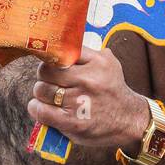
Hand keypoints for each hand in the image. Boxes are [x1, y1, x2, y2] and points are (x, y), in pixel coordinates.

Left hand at [28, 47, 150, 153]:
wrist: (128, 120)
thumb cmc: (111, 90)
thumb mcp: (107, 63)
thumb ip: (85, 52)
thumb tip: (58, 43)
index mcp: (97, 62)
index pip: (61, 51)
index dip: (51, 57)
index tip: (52, 63)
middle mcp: (88, 80)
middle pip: (46, 71)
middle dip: (44, 76)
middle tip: (50, 81)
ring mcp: (79, 102)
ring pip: (41, 90)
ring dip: (41, 93)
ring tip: (49, 96)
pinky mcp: (72, 122)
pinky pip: (41, 110)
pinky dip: (36, 108)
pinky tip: (41, 108)